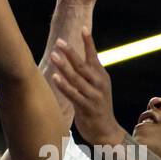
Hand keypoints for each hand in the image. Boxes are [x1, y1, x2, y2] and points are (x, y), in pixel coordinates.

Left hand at [49, 26, 121, 147]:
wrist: (106, 131)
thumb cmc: (97, 106)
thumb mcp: (96, 87)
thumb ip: (88, 74)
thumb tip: (75, 57)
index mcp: (101, 76)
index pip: (94, 56)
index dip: (89, 42)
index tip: (83, 28)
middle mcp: (99, 84)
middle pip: (82, 65)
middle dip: (70, 52)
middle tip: (59, 41)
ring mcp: (94, 96)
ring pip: (77, 78)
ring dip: (64, 66)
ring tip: (53, 55)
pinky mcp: (87, 108)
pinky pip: (73, 95)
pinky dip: (64, 86)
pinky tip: (55, 77)